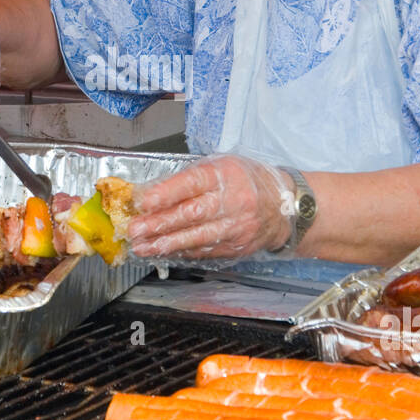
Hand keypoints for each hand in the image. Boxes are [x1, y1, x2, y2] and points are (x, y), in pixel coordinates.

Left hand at [127, 154, 294, 259]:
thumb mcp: (222, 166)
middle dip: (159, 224)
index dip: (167, 193)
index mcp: (226, 175)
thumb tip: (153, 192)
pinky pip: (204, 251)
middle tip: (135, 230)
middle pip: (192, 214)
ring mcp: (235, 228)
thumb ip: (190, 178)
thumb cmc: (247, 181)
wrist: (285, 207)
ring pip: (196, 238)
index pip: (193, 183)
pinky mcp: (236, 247)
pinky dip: (181, 252)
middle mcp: (232, 202)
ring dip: (166, 244)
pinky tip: (164, 253)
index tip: (145, 201)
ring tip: (143, 247)